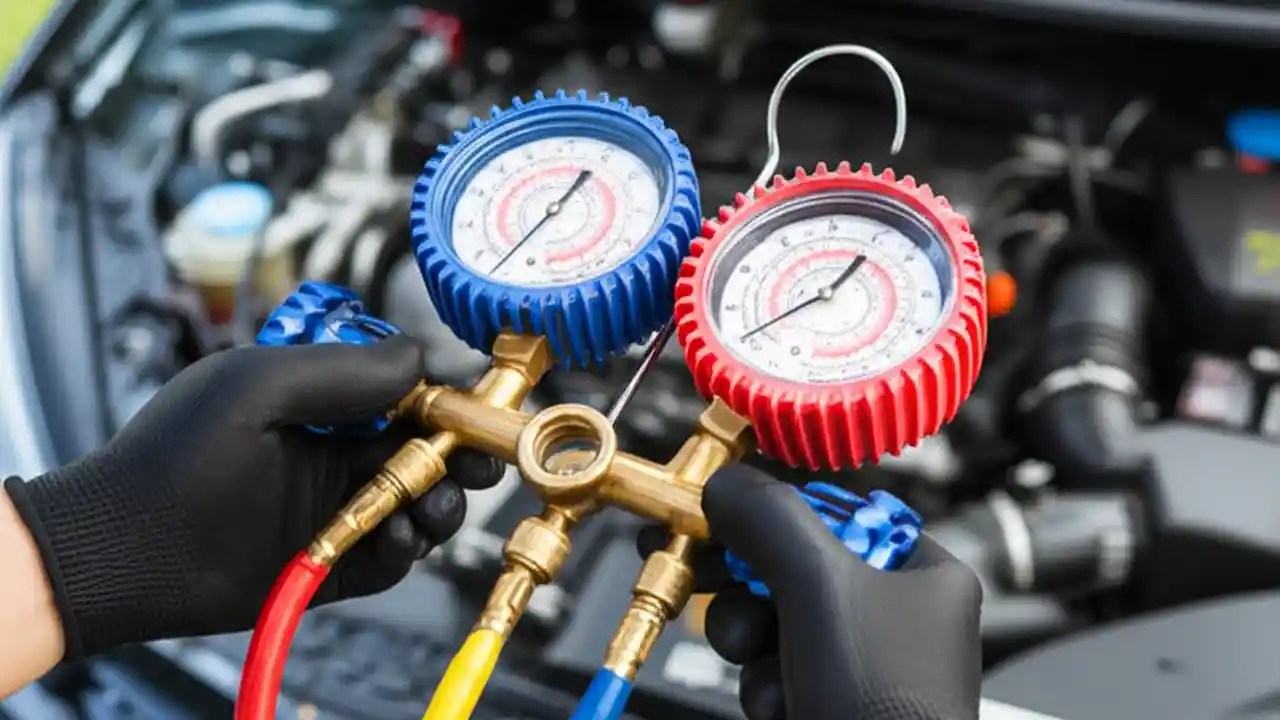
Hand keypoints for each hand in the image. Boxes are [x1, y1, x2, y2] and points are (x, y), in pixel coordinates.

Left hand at [6, 336, 501, 658]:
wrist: (122, 550)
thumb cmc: (176, 454)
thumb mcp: (259, 386)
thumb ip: (344, 371)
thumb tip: (419, 358)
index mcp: (321, 402)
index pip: (404, 390)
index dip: (447, 396)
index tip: (480, 404)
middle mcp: (334, 452)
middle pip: (426, 448)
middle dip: (462, 453)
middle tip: (482, 461)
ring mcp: (334, 508)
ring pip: (418, 502)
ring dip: (441, 503)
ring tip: (434, 507)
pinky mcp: (332, 561)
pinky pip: (390, 556)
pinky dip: (405, 547)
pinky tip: (396, 537)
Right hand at [640, 465, 981, 719]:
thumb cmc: (883, 707)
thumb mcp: (820, 587)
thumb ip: (769, 522)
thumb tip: (726, 483)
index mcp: (922, 573)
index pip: (836, 512)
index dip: (772, 511)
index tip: (717, 508)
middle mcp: (898, 617)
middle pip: (793, 567)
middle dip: (745, 583)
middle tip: (698, 568)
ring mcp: (863, 668)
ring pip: (774, 622)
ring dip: (750, 639)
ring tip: (755, 659)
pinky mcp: (829, 706)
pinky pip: (775, 671)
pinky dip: (763, 686)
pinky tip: (778, 706)